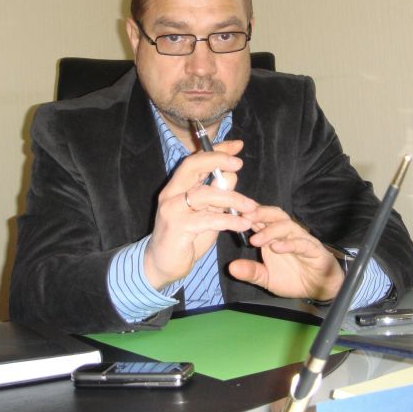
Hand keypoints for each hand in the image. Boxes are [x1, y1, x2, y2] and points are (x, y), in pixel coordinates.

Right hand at [144, 140, 255, 289]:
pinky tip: (243, 224)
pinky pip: (208, 219)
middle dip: (217, 160)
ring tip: (251, 207)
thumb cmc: (185, 239)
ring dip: (232, 198)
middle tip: (239, 163)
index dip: (217, 150)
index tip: (237, 145)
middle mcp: (170, 194)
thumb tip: (231, 175)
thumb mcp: (205, 214)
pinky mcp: (177, 228)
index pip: (195, 159)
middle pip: (192, 166)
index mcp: (177, 187)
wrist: (162, 266)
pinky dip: (229, 220)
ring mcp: (172, 210)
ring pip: (205, 194)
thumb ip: (217, 196)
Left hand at [229, 206, 343, 300]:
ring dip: (270, 230)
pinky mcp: (314, 249)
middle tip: (244, 218)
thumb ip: (251, 272)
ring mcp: (301, 239)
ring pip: (287, 225)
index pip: (261, 219)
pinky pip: (302, 243)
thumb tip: (231, 268)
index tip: (232, 214)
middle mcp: (287, 234)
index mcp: (274, 236)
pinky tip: (276, 248)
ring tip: (256, 240)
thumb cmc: (293, 278)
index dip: (248, 214)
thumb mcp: (267, 278)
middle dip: (259, 213)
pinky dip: (289, 244)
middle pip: (274, 215)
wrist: (320, 288)